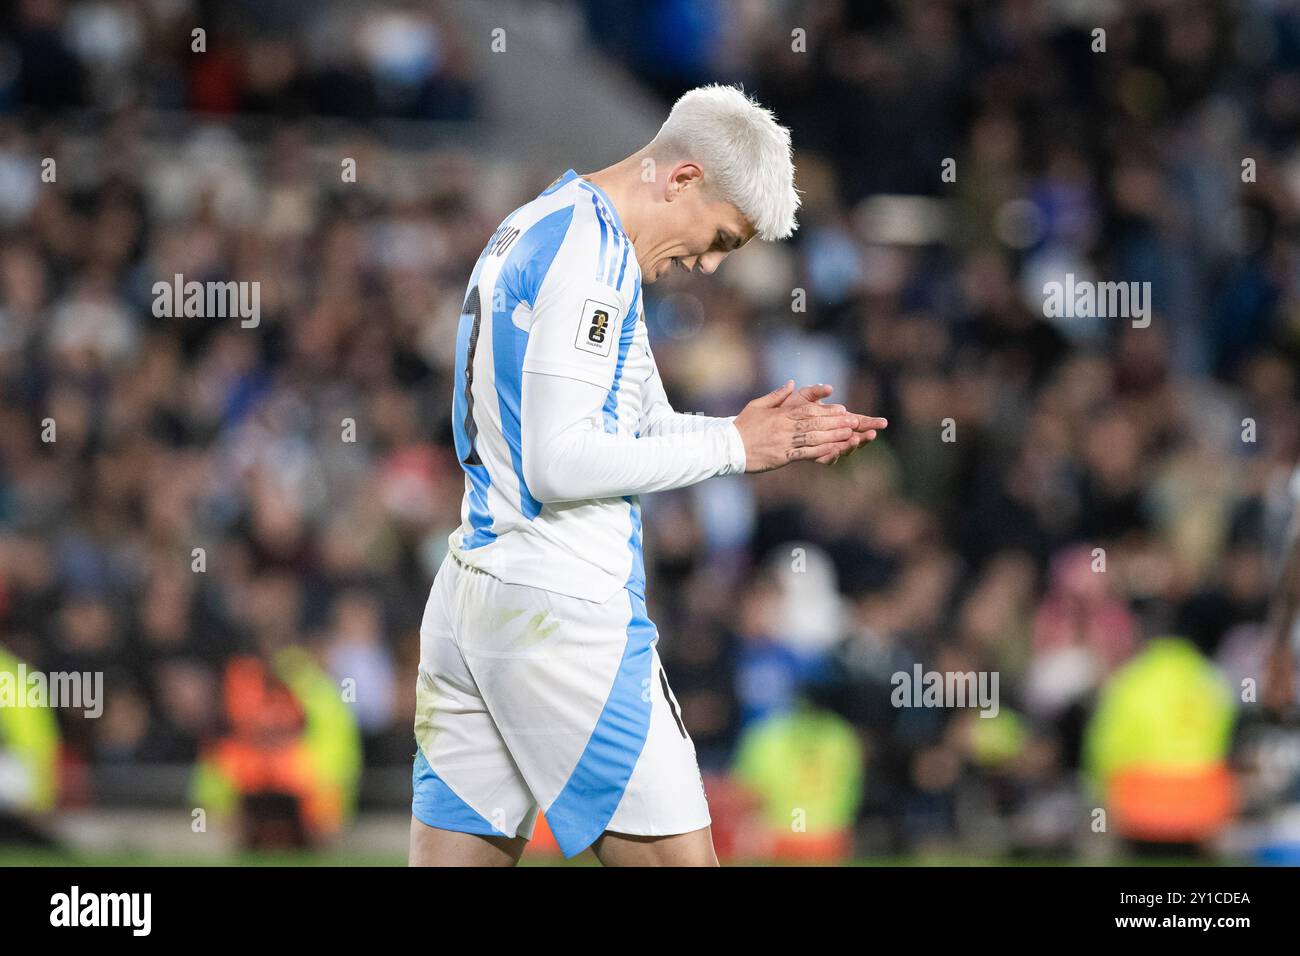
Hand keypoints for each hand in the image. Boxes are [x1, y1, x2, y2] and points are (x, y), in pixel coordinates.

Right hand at [733, 380, 864, 472]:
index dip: (827, 410)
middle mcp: (785, 427)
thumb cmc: (741, 427)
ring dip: (834, 436)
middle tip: (855, 421)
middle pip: (815, 423)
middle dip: (836, 422)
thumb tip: (790, 383)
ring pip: (814, 438)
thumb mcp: (757, 405)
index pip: (808, 410)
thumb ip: (776, 395)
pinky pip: (806, 454)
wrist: (727, 447)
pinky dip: (822, 452)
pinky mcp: (782, 456)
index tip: (842, 409)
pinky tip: (835, 451)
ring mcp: (785, 442)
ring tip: (851, 434)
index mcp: (780, 414)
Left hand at [781, 382, 886, 463]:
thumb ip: (815, 391)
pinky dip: (833, 454)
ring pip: (843, 449)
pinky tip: (838, 449)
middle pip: (854, 437)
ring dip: (851, 445)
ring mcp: (823, 446)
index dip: (870, 423)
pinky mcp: (812, 455)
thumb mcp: (802, 397)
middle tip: (874, 433)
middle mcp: (832, 434)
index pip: (857, 422)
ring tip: (857, 439)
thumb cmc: (788, 408)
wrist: (770, 423)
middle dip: (865, 436)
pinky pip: (826, 458)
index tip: (883, 422)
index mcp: (834, 420)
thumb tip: (829, 387)